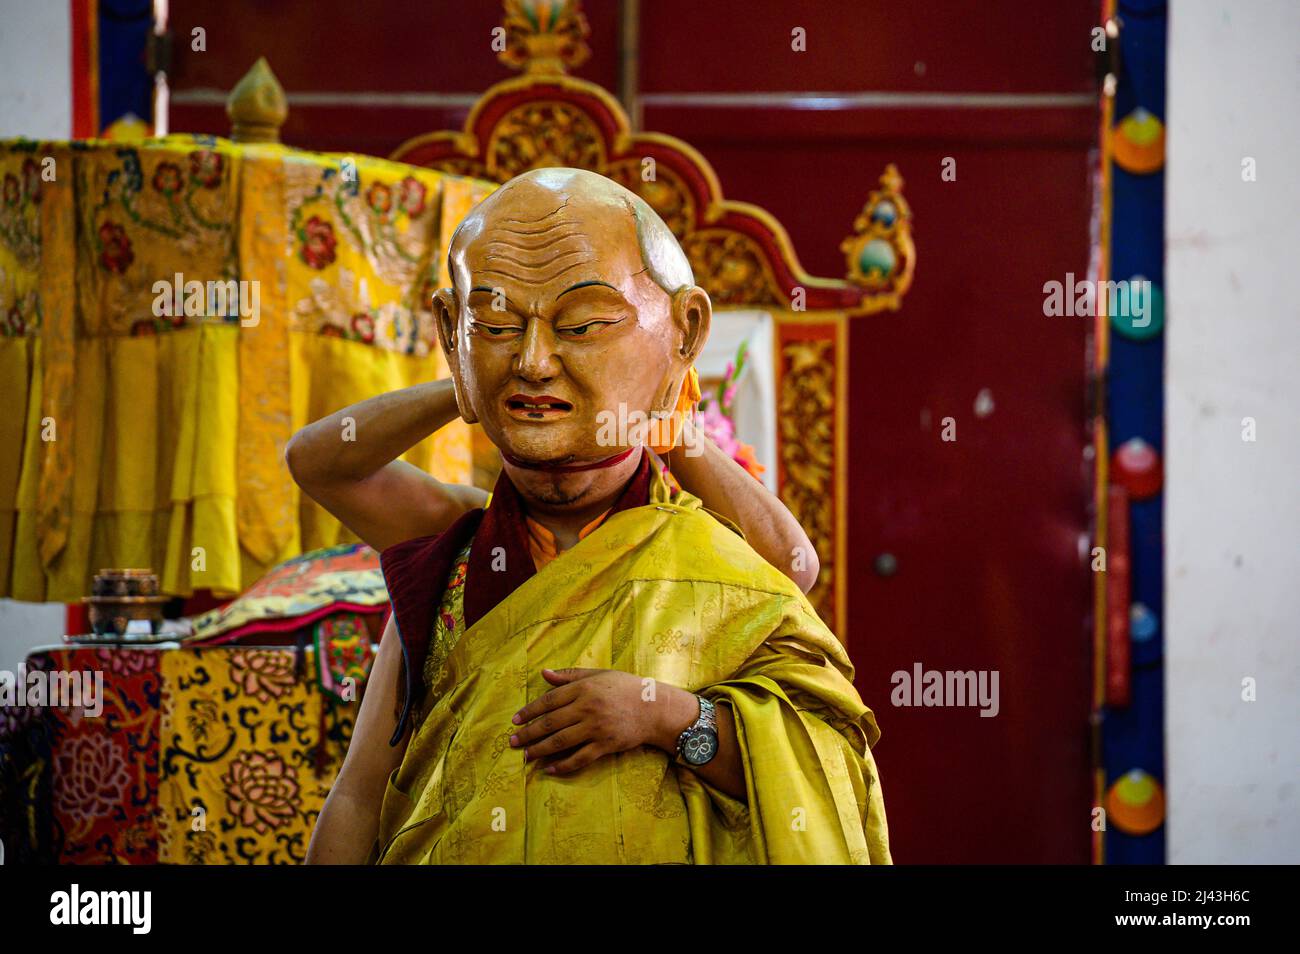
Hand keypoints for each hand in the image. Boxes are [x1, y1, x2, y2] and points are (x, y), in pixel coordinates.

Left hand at [509, 668, 694, 775]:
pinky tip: (549, 768)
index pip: (549, 701)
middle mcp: (588, 708)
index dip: (529, 712)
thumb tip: (543, 673)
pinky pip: (580, 758)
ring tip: (526, 755)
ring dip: (540, 750)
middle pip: (551, 723)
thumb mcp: (598, 675)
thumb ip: (569, 676)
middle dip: (529, 733)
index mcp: (584, 688)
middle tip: (513, 741)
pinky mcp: (605, 745)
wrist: (654, 708)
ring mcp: (596, 728)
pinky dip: (563, 765)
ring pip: (561, 742)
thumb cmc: (625, 688)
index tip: (515, 720)